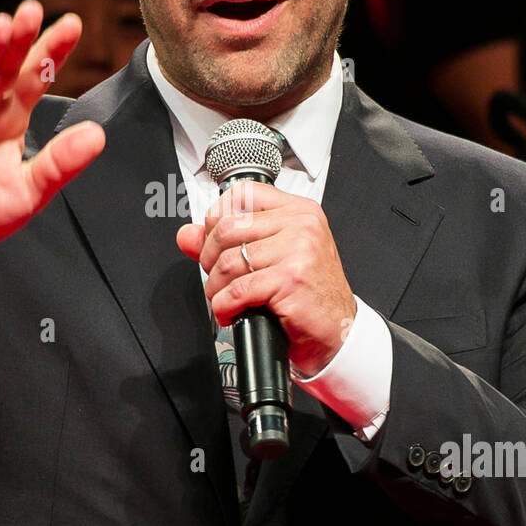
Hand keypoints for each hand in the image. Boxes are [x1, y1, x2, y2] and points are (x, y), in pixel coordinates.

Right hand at [0, 1, 104, 250]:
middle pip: (1, 70)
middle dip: (17, 41)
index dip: (51, 53)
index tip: (72, 25)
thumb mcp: (28, 194)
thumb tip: (98, 135)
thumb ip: (59, 164)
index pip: (34, 80)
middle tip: (32, 10)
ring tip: (2, 26)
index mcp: (10, 121)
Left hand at [176, 181, 355, 375]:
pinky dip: (224, 305)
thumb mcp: (271, 258)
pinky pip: (238, 289)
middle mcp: (301, 224)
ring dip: (215, 287)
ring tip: (223, 299)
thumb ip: (228, 242)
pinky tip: (230, 312)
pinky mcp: (291, 279)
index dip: (216, 218)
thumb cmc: (309, 295)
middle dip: (209, 259)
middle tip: (217, 278)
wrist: (338, 331)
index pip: (241, 194)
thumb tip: (187, 235)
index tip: (215, 243)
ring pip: (229, 261)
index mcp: (298, 211)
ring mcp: (298, 250)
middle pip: (227, 228)